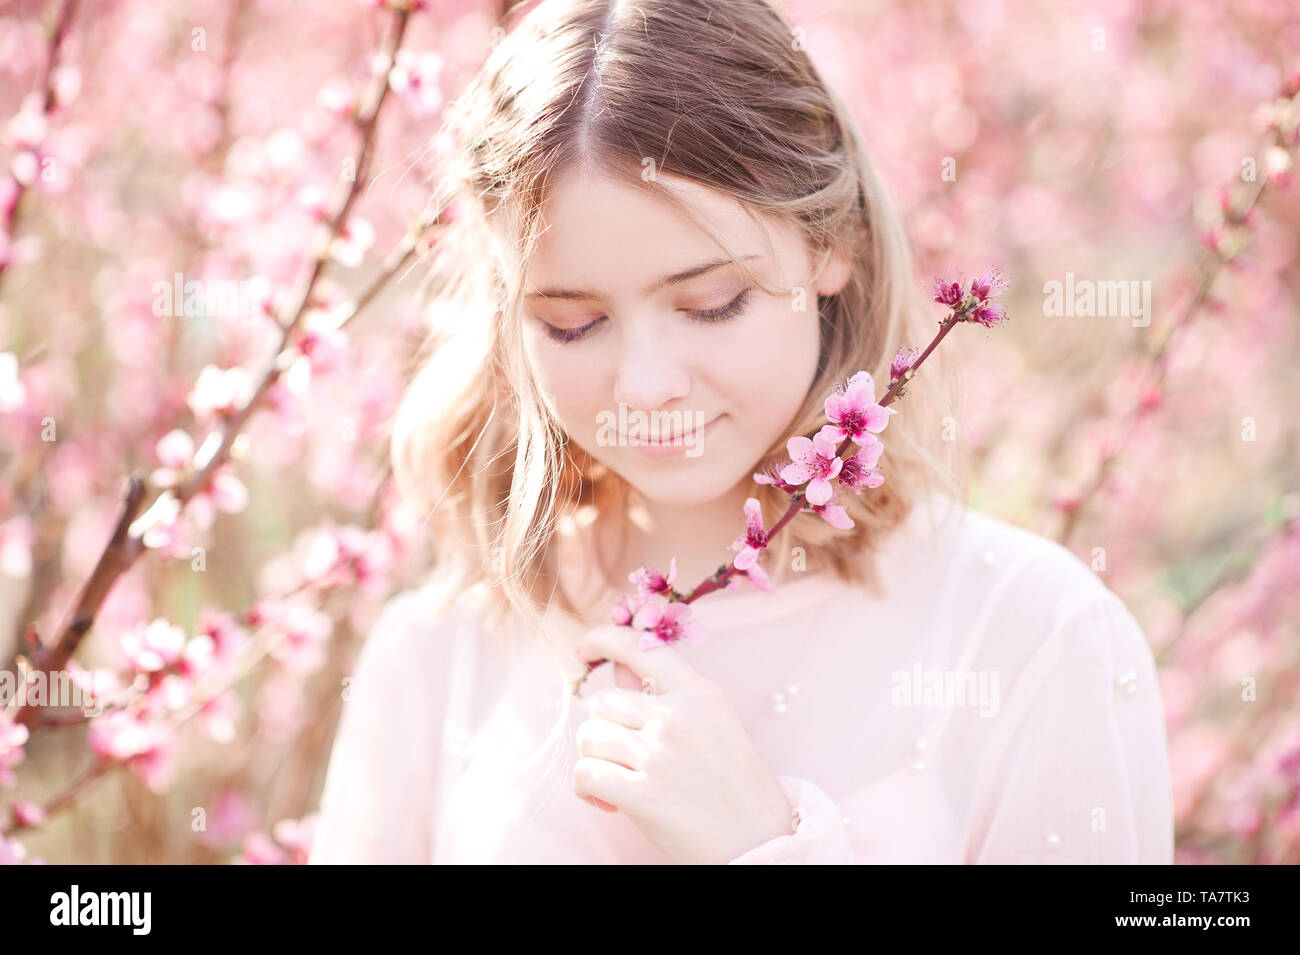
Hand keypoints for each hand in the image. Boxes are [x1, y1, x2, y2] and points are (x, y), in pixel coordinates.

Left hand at [572, 624, 795, 863]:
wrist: (762, 844)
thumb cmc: (737, 790)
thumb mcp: (716, 727)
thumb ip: (669, 700)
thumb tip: (619, 671)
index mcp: (700, 695)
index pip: (641, 648)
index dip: (602, 640)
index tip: (583, 650)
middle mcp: (677, 717)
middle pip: (602, 702)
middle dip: (603, 731)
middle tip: (620, 758)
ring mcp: (659, 754)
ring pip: (589, 736)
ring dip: (595, 760)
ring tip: (616, 782)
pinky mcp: (642, 794)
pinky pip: (585, 773)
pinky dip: (587, 789)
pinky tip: (608, 803)